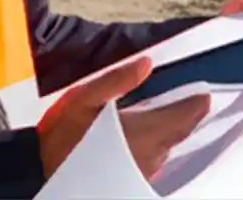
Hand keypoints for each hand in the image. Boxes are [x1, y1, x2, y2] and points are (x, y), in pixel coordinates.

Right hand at [37, 56, 210, 179]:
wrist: (42, 177)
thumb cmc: (61, 139)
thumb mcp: (83, 99)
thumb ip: (117, 80)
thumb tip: (147, 63)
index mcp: (145, 131)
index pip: (188, 116)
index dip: (197, 101)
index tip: (200, 90)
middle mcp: (152, 154)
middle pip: (180, 131)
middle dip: (182, 113)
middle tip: (180, 96)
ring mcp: (145, 171)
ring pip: (167, 145)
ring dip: (166, 129)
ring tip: (156, 111)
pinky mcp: (134, 180)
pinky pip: (154, 159)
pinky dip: (153, 144)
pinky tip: (138, 135)